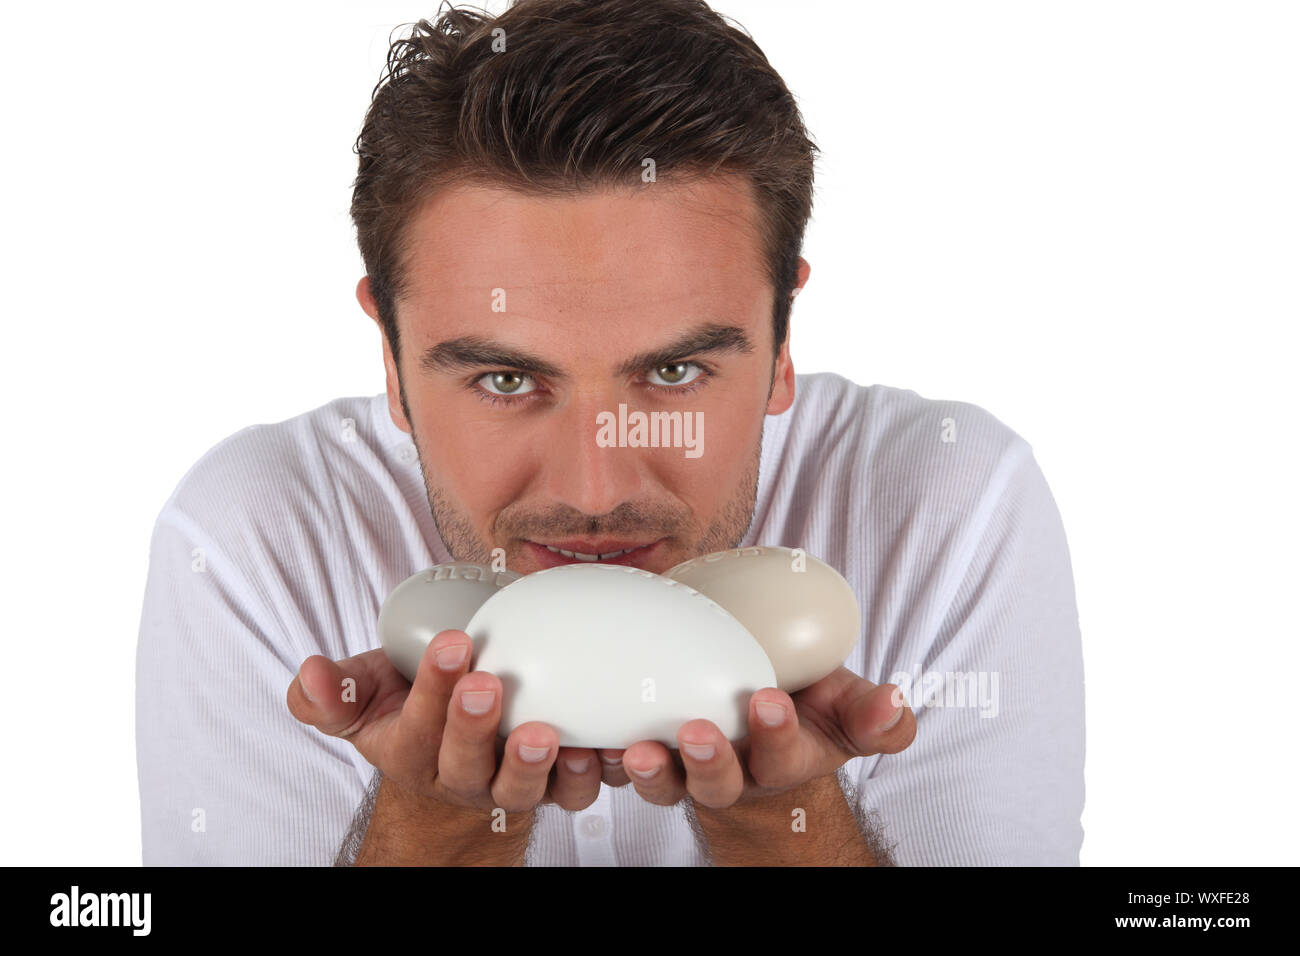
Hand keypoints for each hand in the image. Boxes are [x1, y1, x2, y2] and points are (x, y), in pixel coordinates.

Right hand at [285, 629, 603, 813]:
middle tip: (487, 683)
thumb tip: (309, 674)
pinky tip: (601, 747)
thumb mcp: (365, 693)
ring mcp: (508, 785)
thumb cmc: (411, 708)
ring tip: (545, 733)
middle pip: (465, 763)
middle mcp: (460, 777)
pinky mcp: (554, 788)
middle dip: (473, 725)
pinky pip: (573, 792)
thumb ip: (332, 689)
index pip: (416, 728)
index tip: (449, 643)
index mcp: (412, 753)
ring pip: (520, 789)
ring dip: (533, 764)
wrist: (455, 746)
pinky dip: (588, 774)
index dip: (431, 690)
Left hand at [597, 668, 915, 808]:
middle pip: (718, 783)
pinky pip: (620, 765)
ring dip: (650, 770)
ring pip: (665, 784)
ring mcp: (684, 768)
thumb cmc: (804, 706)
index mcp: (782, 759)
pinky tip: (588, 736)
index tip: (768, 699)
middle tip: (698, 731)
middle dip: (710, 761)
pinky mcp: (645, 755)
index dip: (776, 734)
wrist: (757, 715)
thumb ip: (875, 712)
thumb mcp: (846, 706)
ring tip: (636, 748)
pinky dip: (603, 756)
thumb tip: (897, 702)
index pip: (782, 755)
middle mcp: (732, 774)